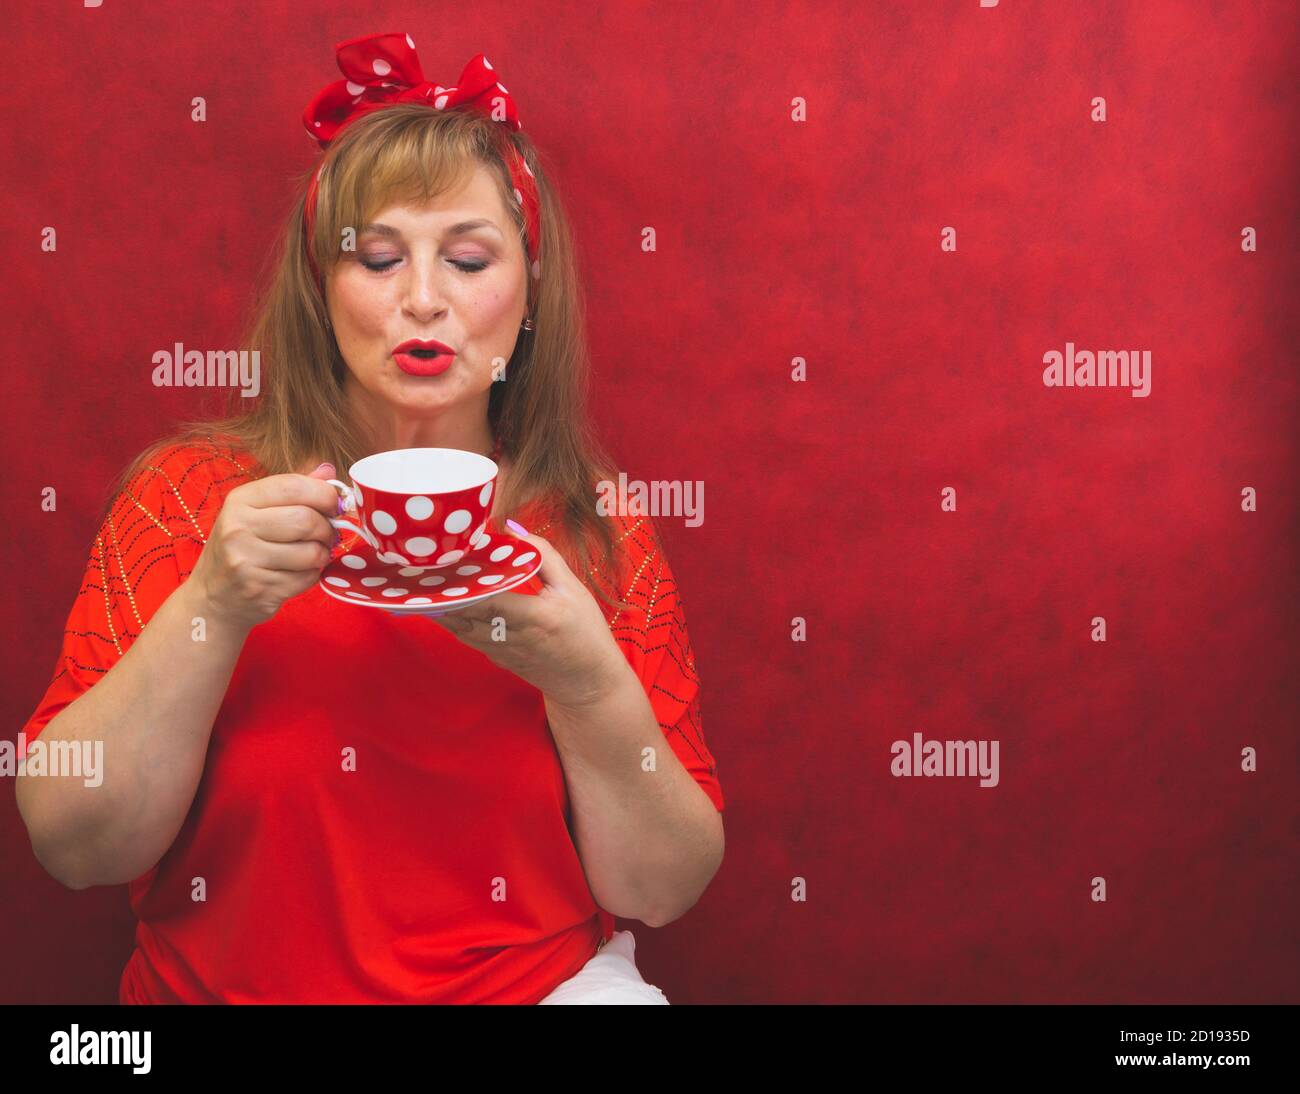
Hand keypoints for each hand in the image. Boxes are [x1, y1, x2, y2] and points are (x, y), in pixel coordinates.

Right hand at [189, 461, 340, 629]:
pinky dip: (312, 575)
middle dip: (327, 529)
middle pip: (306, 520)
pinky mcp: (259, 589)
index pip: (293, 486)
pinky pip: (307, 578)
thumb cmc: (242, 548)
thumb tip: (328, 468)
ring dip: (322, 554)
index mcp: (240, 500)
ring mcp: (245, 561)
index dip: (325, 494)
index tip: (334, 504)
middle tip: (327, 535)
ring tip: (313, 554)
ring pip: (311, 552)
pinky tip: (298, 573)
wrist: (211, 597)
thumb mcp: (257, 512)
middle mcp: (238, 528)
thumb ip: (293, 489)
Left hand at [392, 528, 628, 707]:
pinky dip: (444, 614)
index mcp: (534, 617)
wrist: (586, 683)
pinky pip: (461, 632)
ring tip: (413, 575)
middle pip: (463, 610)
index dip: (463, 580)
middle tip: (415, 561)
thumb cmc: (585, 633)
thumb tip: (513, 530)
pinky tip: (431, 596)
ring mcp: (496, 649)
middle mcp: (509, 636)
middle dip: (438, 588)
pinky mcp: (491, 655)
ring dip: (434, 601)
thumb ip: (544, 558)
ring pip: (455, 623)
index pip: (489, 598)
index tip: (443, 558)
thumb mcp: (574, 590)